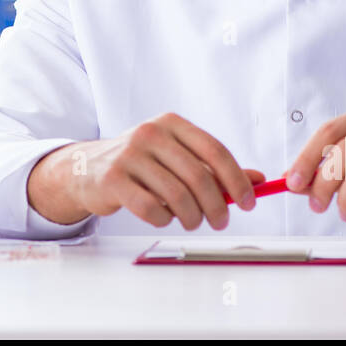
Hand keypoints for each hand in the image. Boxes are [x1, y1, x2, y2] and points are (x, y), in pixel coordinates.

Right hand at [40, 112, 264, 230]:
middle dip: (216, 206)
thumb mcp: (177, 156)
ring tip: (191, 221)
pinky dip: (163, 219)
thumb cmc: (140, 163)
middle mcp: (150, 134)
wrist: (88, 168)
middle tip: (220, 221)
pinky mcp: (114, 180)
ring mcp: (130, 156)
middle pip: (198, 176)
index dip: (236, 180)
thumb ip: (214, 167)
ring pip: (177, 196)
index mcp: (171, 124)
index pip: (214, 150)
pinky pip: (152, 209)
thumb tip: (257, 180)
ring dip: (191, 217)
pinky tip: (162, 216)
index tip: (248, 202)